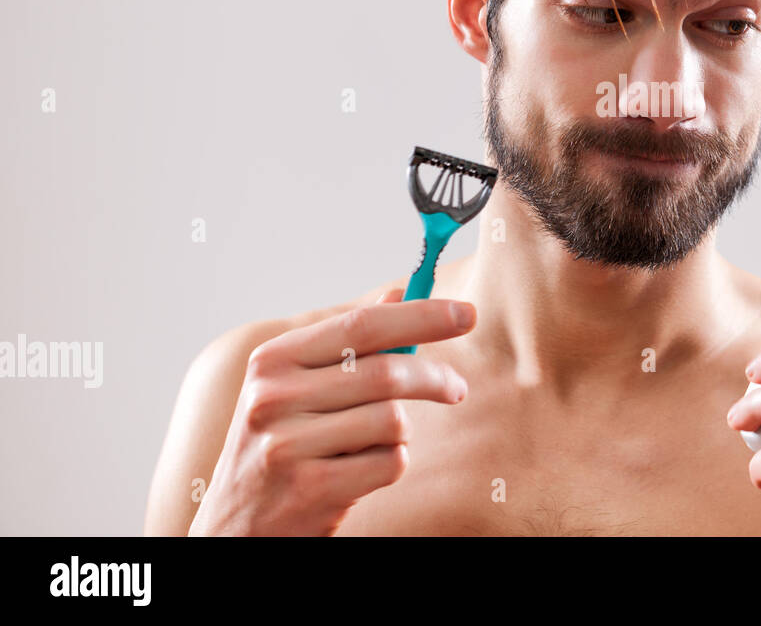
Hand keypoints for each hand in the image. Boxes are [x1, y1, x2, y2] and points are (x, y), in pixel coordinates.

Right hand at [188, 287, 474, 535]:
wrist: (234, 529)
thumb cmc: (279, 447)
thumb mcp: (295, 388)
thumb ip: (346, 342)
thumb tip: (399, 291)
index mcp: (273, 361)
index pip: (361, 325)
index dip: (421, 316)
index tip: (465, 314)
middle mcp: (273, 398)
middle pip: (386, 372)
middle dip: (435, 378)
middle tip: (457, 388)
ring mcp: (287, 445)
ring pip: (393, 421)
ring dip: (401, 433)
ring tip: (379, 444)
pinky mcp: (309, 489)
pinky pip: (389, 463)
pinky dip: (391, 465)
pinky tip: (362, 473)